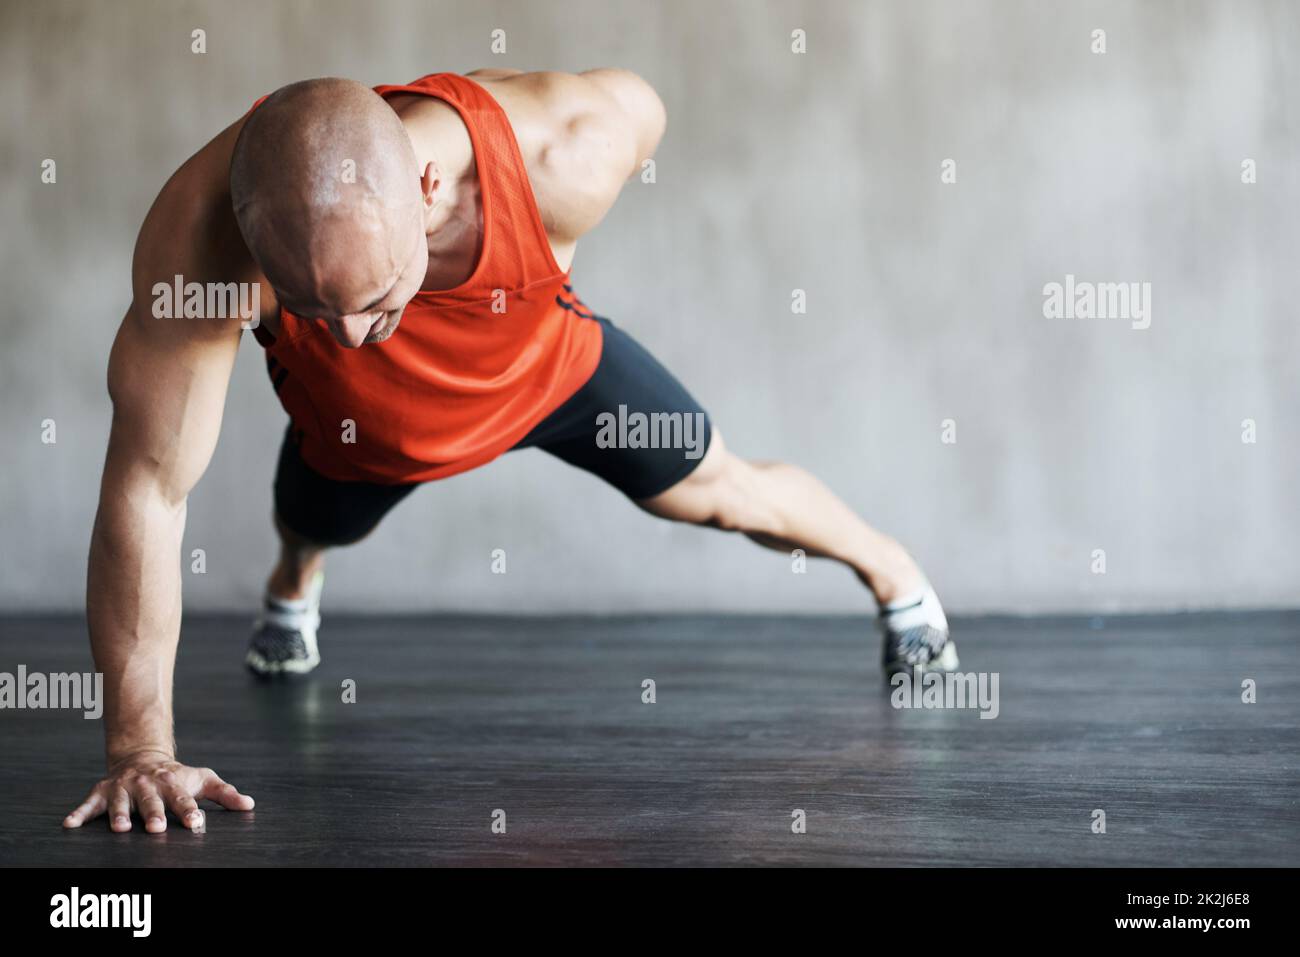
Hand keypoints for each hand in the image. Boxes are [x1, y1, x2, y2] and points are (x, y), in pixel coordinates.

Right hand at [62, 750, 254, 832]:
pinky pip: (88, 805)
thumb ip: (224, 794)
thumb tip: (250, 805)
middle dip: (153, 814)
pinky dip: (78, 814)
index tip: (196, 823)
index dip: (189, 811)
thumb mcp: (201, 780)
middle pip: (151, 802)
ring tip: (120, 828)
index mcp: (172, 783)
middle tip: (157, 828)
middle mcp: (146, 785)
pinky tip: (69, 825)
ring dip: (120, 815)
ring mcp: (123, 788)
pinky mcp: (102, 792)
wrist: (142, 757)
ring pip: (121, 803)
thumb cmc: (176, 777)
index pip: (182, 800)